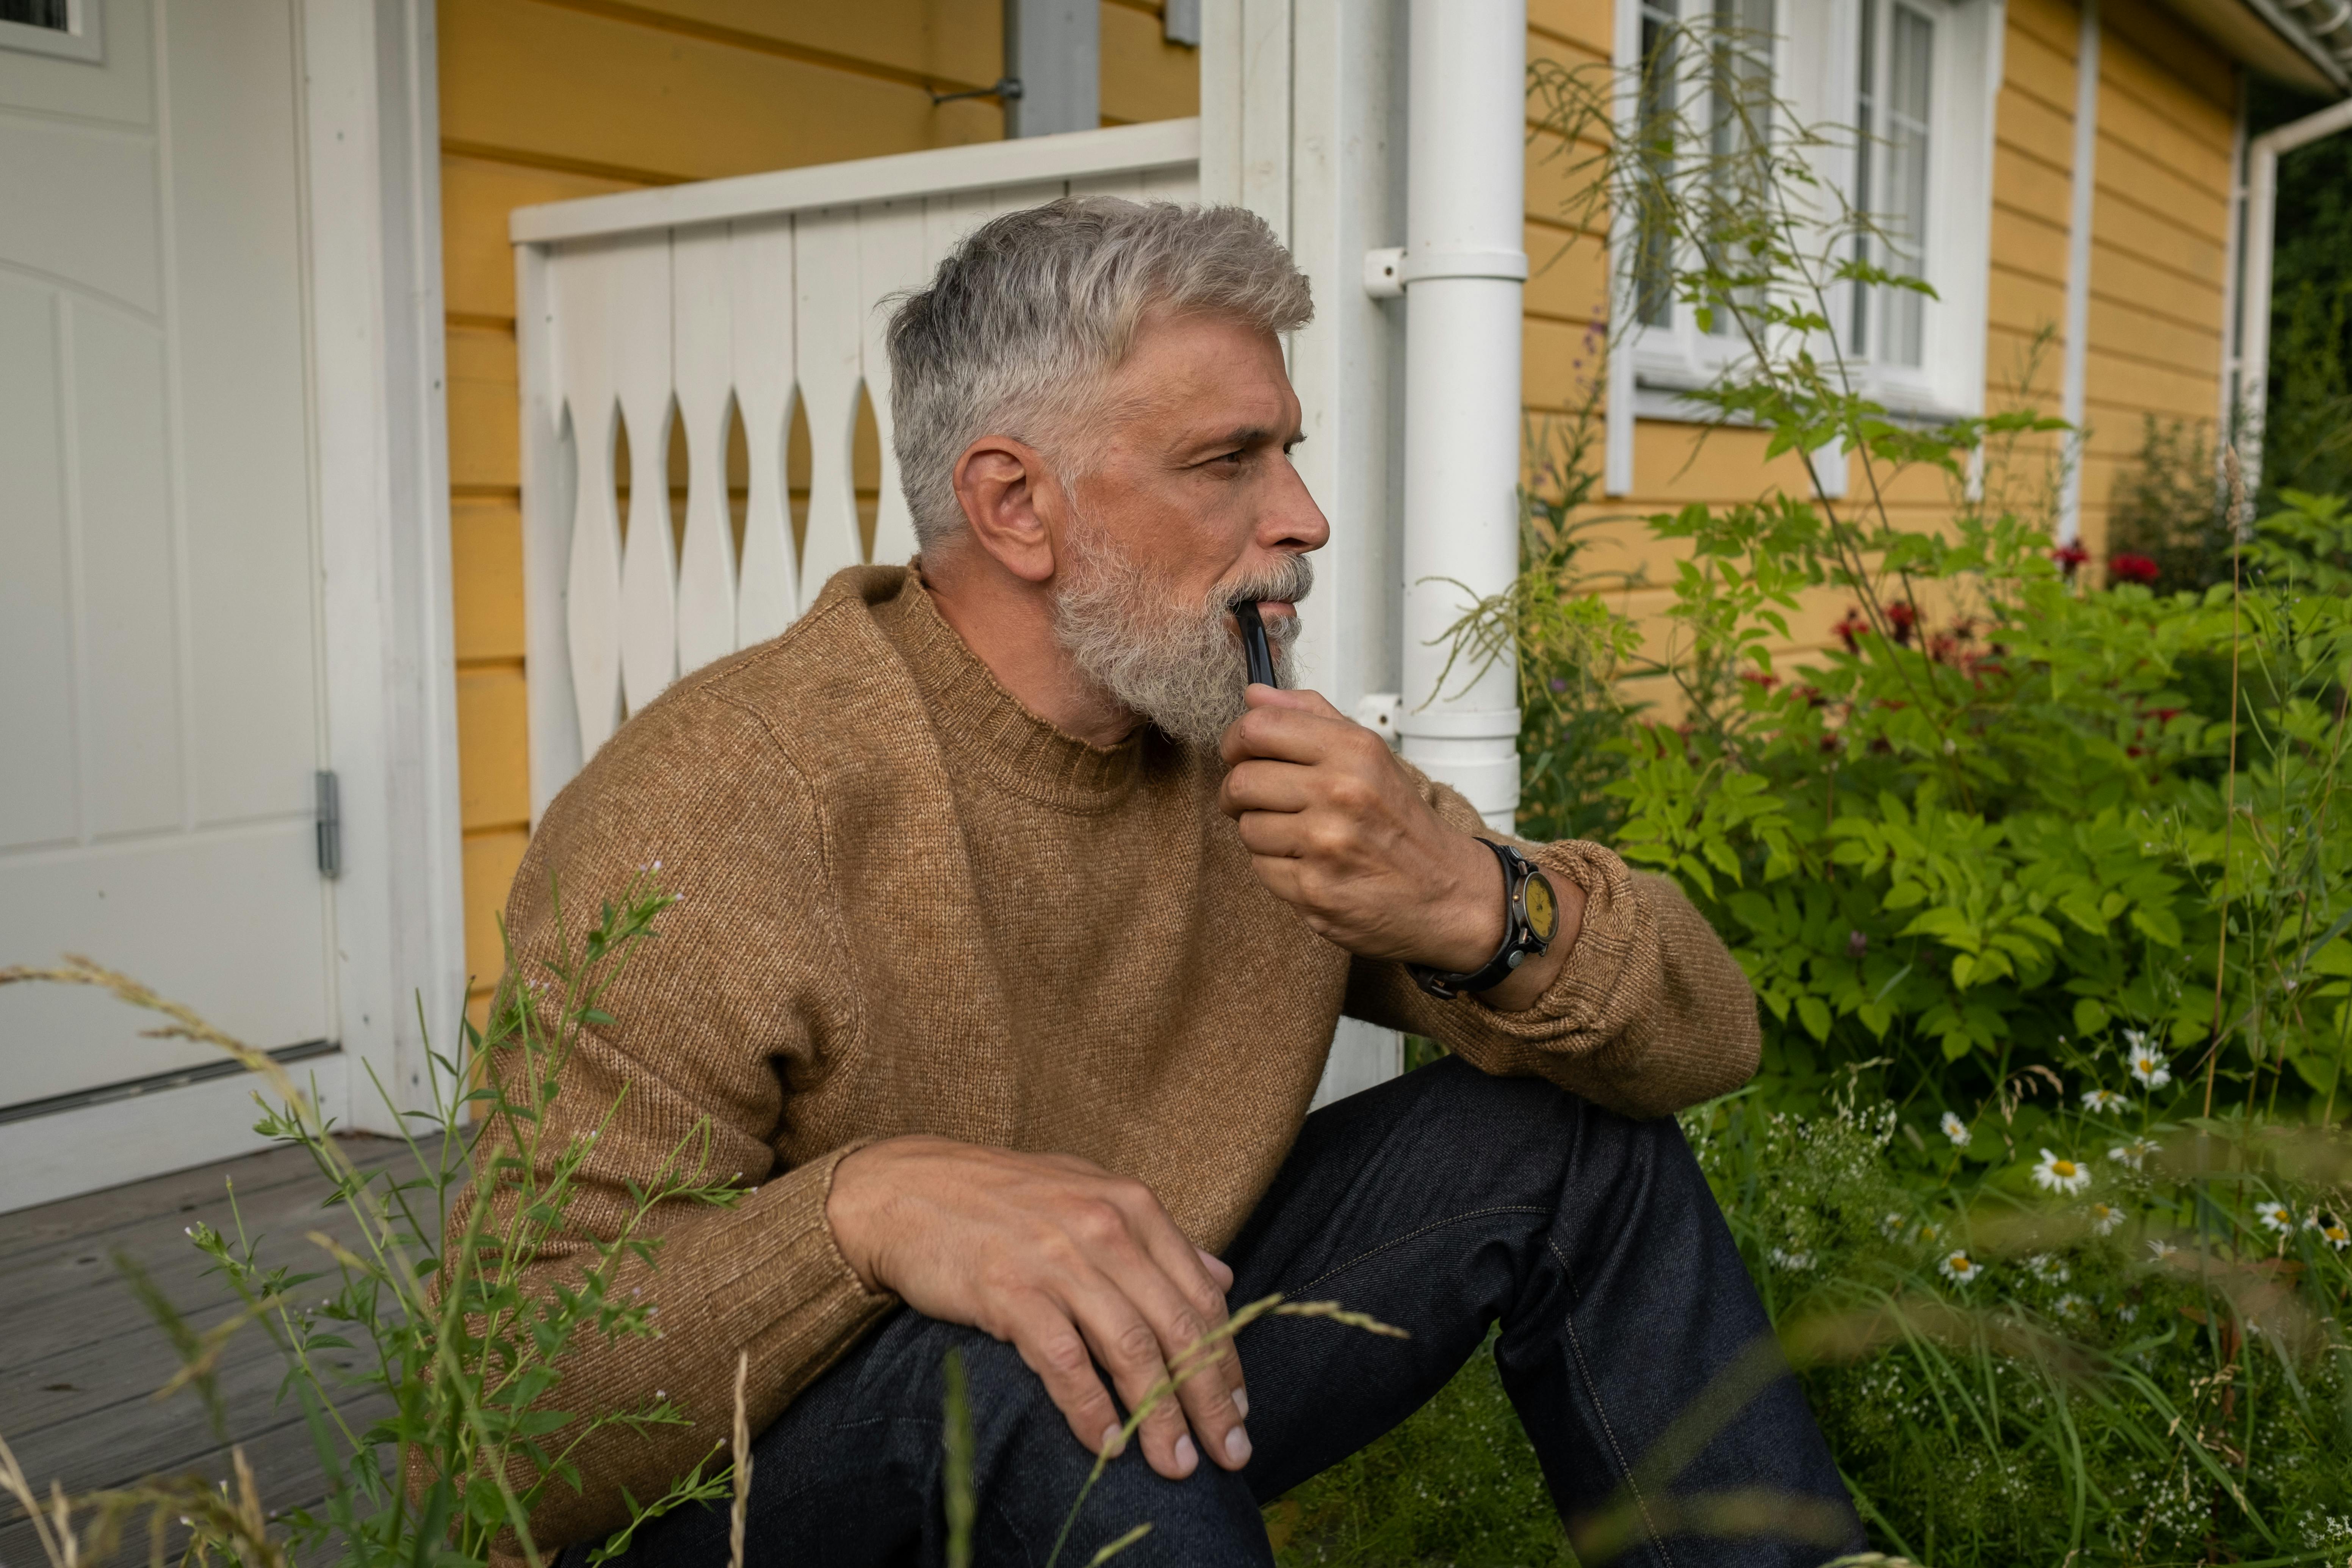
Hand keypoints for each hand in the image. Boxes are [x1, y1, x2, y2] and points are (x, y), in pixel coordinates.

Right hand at [826, 1138, 1248, 1480]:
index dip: (1227, 1359)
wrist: (907, 1189)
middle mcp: (1105, 1229)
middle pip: (1179, 1328)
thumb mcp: (1091, 1195)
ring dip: (1160, 1417)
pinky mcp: (1009, 1290)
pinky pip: (1065, 1362)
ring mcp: (1057, 1259)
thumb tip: (1222, 1277)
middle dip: (1210, 1400)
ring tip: (1176, 1464)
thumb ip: (1157, 1240)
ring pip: (1131, 1350)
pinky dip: (1091, 1410)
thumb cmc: (1003, 1198)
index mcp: (1133, 1206)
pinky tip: (1108, 1446)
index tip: (1240, 1408)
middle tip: (1230, 1453)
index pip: (1202, 1295)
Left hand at [1217, 685, 1580, 1007]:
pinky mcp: (1314, 891)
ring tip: (1295, 834)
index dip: (1235, 740)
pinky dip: (1276, 867)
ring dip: (1261, 831)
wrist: (1448, 892)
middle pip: (1241, 780)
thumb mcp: (1370, 755)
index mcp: (1354, 751)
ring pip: (1247, 828)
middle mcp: (1340, 793)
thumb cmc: (1402, 822)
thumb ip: (1311, 717)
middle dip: (1239, 791)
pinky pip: (1261, 869)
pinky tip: (1307, 864)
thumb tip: (1255, 695)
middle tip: (1256, 798)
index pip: (1258, 729)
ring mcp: (1326, 846)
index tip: (1240, 751)